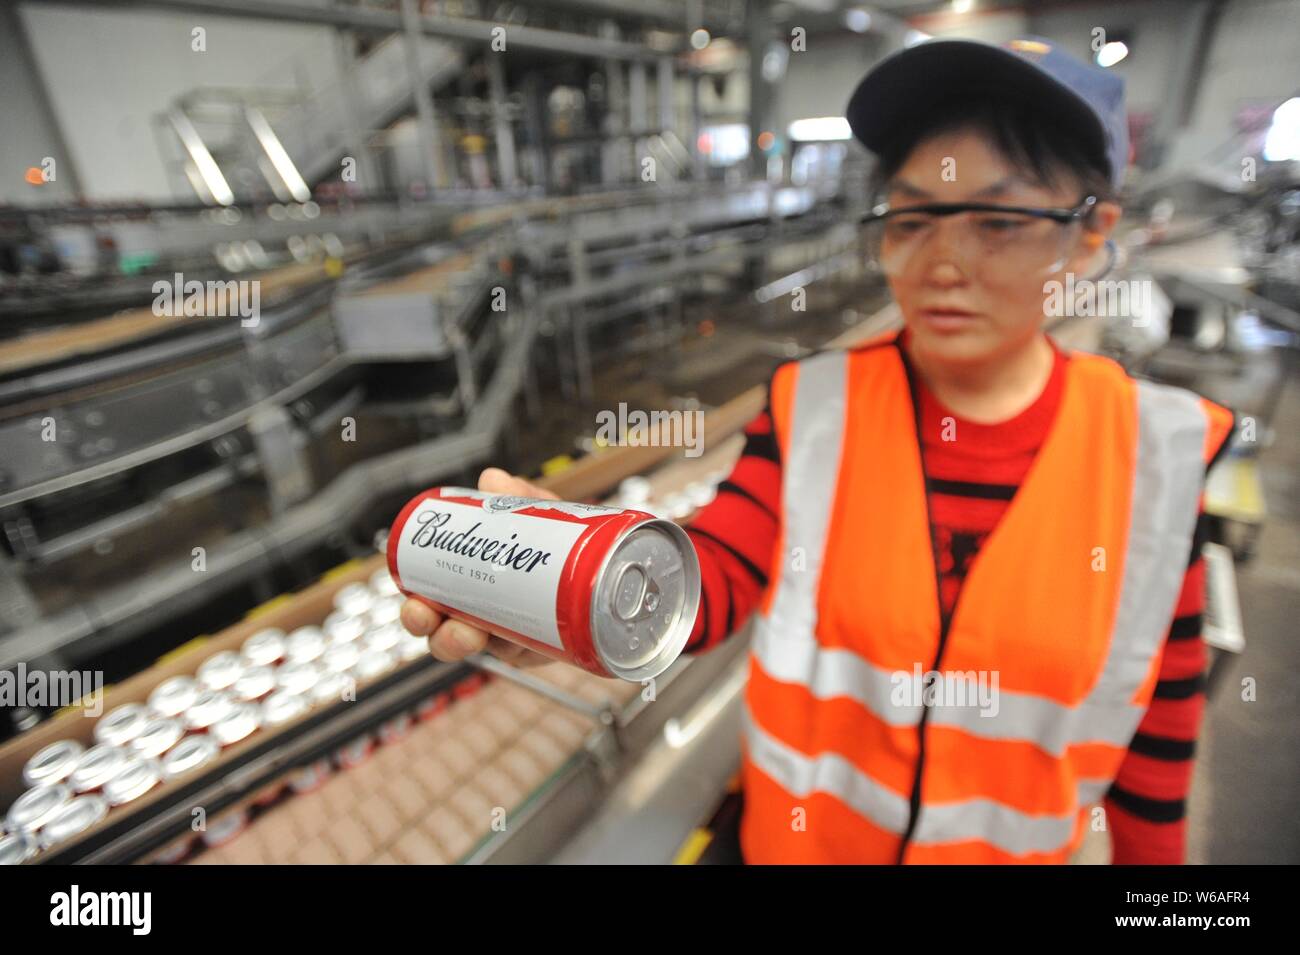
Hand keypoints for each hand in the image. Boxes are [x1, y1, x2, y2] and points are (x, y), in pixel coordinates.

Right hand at [399, 468, 557, 667]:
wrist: (613, 562)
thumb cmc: (566, 541)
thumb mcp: (540, 515)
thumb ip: (517, 498)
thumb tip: (492, 481)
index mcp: (473, 584)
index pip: (434, 602)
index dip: (417, 608)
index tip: (414, 602)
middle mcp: (487, 613)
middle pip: (444, 633)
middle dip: (431, 630)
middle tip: (430, 617)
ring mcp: (513, 632)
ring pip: (478, 649)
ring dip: (461, 643)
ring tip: (468, 634)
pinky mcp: (543, 646)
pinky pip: (522, 656)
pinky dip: (517, 650)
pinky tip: (515, 643)